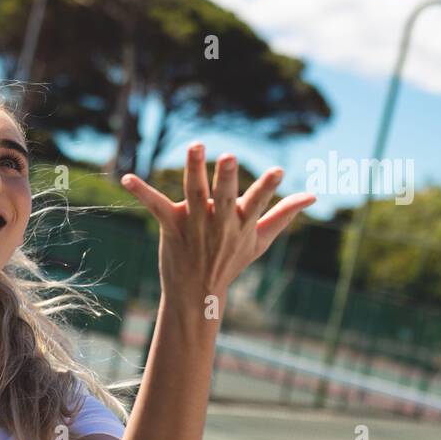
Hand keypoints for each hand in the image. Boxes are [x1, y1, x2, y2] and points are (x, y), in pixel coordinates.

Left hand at [121, 143, 314, 307]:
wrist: (197, 292)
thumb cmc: (231, 262)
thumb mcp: (260, 240)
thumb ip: (284, 215)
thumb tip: (313, 196)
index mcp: (242, 223)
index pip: (259, 203)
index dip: (267, 188)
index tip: (278, 172)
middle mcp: (219, 223)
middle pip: (224, 197)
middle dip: (226, 178)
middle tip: (228, 157)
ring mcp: (195, 224)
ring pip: (194, 194)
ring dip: (194, 170)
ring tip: (196, 146)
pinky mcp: (172, 226)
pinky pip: (156, 205)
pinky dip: (141, 191)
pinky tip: (127, 178)